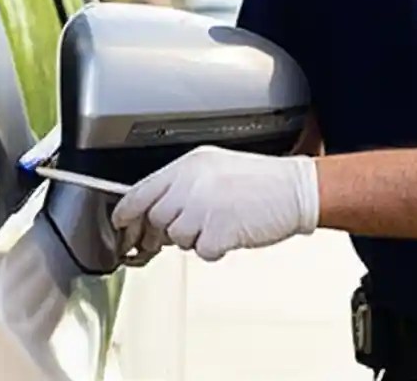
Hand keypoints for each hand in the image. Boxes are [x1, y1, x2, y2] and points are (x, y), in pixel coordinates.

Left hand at [110, 146, 319, 261]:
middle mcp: (190, 184)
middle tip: (193, 224)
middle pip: (157, 218)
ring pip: (177, 238)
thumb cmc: (261, 179)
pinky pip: (201, 251)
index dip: (127, 210)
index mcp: (187, 166)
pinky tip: (232, 231)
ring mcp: (203, 208)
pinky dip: (215, 248)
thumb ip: (183, 183)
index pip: (141, 190)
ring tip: (220, 222)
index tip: (121, 221)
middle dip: (169, 228)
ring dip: (196, 238)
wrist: (296, 189)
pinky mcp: (217, 231)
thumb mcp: (215, 166)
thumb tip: (157, 208)